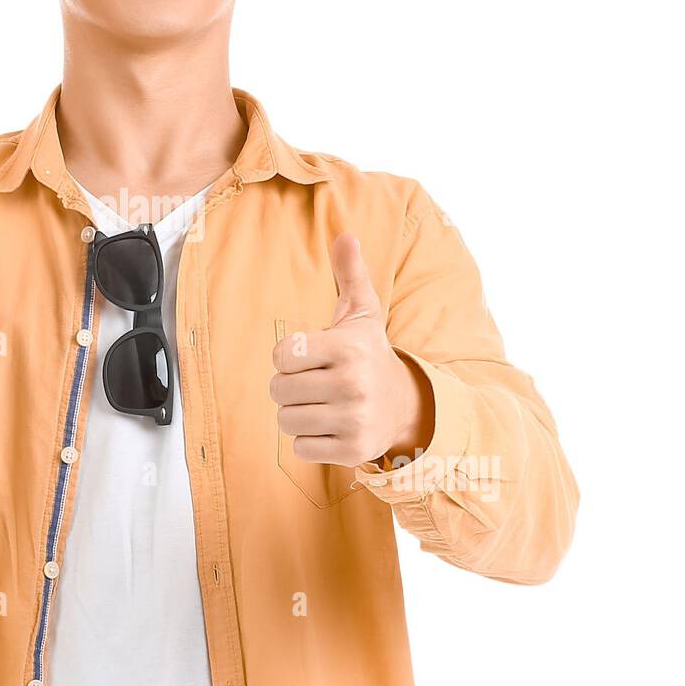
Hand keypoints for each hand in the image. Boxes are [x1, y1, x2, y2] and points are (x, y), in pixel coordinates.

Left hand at [269, 233, 432, 468]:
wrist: (406, 406)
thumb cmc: (369, 354)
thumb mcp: (363, 313)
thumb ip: (349, 274)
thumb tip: (344, 234)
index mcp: (348, 348)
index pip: (282, 355)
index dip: (288, 357)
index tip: (311, 357)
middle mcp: (353, 384)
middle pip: (278, 390)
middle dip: (290, 388)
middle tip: (316, 384)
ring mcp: (354, 420)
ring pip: (286, 421)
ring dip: (298, 415)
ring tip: (323, 405)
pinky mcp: (352, 451)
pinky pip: (300, 448)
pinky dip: (309, 441)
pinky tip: (331, 427)